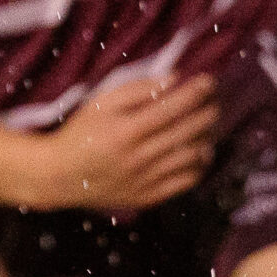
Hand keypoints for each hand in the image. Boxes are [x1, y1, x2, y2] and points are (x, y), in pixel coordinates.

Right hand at [27, 73, 216, 212]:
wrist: (60, 175)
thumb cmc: (80, 133)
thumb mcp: (100, 103)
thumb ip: (136, 89)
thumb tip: (173, 80)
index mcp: (126, 130)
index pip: (172, 108)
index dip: (195, 93)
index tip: (208, 81)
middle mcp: (139, 156)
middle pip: (187, 131)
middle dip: (208, 112)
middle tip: (215, 101)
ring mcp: (146, 179)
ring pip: (191, 157)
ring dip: (207, 138)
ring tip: (208, 126)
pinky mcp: (148, 196)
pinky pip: (185, 181)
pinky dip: (199, 165)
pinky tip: (199, 152)